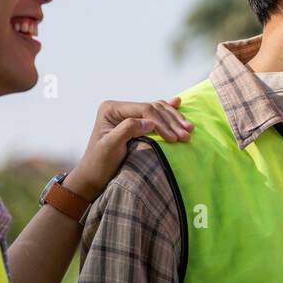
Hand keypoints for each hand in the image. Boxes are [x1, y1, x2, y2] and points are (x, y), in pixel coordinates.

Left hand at [63, 97, 192, 202]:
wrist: (93, 178)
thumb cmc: (99, 165)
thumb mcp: (110, 147)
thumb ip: (128, 129)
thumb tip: (150, 122)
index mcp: (111, 109)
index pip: (143, 109)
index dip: (161, 122)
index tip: (174, 139)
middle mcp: (120, 108)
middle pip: (153, 109)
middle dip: (171, 121)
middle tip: (187, 135)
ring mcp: (128, 114)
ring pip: (157, 110)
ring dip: (174, 119)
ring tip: (189, 130)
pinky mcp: (134, 122)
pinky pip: (155, 114)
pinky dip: (168, 113)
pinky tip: (178, 104)